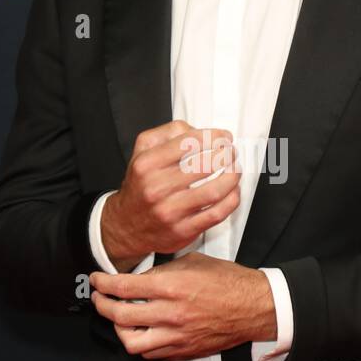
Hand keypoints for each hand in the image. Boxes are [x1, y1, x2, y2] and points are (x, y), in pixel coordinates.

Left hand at [89, 252, 276, 360]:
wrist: (254, 306)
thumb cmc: (228, 281)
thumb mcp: (193, 263)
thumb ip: (162, 271)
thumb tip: (140, 278)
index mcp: (172, 287)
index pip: (123, 287)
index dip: (102, 284)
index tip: (96, 280)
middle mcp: (171, 314)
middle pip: (120, 316)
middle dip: (102, 306)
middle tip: (100, 299)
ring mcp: (177, 336)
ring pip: (131, 343)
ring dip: (119, 330)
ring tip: (119, 319)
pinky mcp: (184, 350)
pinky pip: (151, 354)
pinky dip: (141, 343)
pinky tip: (141, 332)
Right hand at [102, 119, 241, 268]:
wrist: (125, 226)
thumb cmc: (139, 186)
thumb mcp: (141, 151)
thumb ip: (167, 133)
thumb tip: (196, 130)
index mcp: (147, 164)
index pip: (189, 142)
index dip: (214, 136)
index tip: (224, 136)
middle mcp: (157, 188)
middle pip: (205, 165)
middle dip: (226, 154)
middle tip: (231, 152)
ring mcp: (170, 211)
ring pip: (214, 191)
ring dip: (233, 176)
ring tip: (235, 169)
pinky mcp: (183, 230)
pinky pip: (216, 214)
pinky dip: (231, 199)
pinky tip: (232, 191)